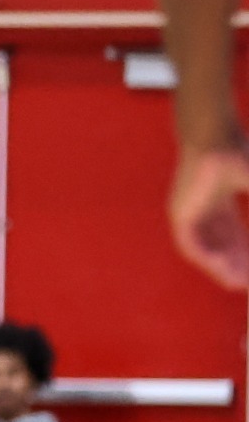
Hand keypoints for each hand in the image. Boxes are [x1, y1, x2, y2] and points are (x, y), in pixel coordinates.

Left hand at [170, 144, 248, 288]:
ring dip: (221, 265)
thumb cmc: (237, 154)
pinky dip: (205, 257)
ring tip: (237, 281)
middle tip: (247, 282)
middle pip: (220, 244)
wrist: (213, 139)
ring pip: (205, 246)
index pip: (233, 233)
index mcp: (218, 199)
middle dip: (235, 264)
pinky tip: (220, 266)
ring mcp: (189, 211)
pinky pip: (189, 244)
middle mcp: (202, 207)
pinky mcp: (179, 213)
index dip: (245, 251)